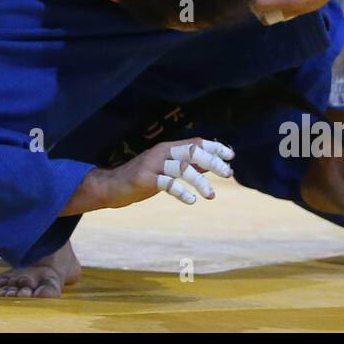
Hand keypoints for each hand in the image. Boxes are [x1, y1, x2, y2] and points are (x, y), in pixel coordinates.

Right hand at [96, 138, 235, 209]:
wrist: (112, 186)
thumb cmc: (143, 177)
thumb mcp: (167, 168)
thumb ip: (188, 164)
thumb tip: (213, 163)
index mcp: (168, 148)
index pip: (196, 142)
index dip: (214, 147)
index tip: (231, 155)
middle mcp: (162, 152)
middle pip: (192, 151)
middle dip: (213, 161)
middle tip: (228, 174)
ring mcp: (153, 165)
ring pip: (182, 168)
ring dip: (200, 181)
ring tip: (211, 196)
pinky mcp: (145, 179)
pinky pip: (167, 184)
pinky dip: (182, 192)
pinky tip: (191, 201)